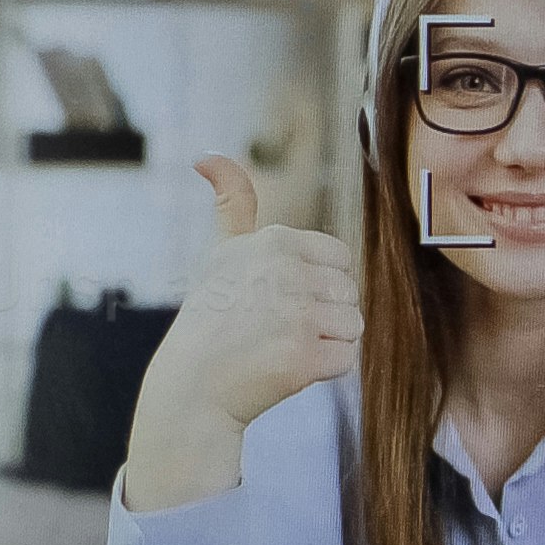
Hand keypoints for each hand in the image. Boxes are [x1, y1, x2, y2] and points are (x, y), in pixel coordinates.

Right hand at [120, 159, 359, 513]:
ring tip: (280, 347)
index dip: (314, 284)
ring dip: (325, 342)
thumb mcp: (220, 252)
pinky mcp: (304, 357)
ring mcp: (297, 315)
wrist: (191, 388)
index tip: (273, 299)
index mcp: (275, 240)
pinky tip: (287, 369)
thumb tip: (206, 155)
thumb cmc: (209, 318)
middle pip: (349, 292)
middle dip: (322, 314)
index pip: (338, 259)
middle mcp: (286, 271)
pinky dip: (323, 370)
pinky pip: (347, 358)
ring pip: (353, 325)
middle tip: (273, 328)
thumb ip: (231, 202)